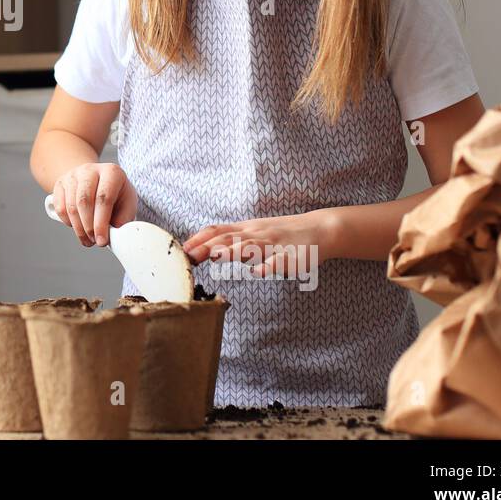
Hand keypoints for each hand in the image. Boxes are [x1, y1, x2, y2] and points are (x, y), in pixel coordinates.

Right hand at [50, 163, 137, 248]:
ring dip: (79, 229)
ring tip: (88, 239)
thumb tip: (113, 235)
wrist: (97, 181)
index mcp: (111, 172)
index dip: (101, 223)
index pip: (103, 198)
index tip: (102, 241)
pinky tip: (78, 227)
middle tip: (94, 241)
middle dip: (89, 227)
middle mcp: (90, 170)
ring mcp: (72, 175)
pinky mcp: (60, 183)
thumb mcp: (127, 204)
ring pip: (71, 207)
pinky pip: (60, 208)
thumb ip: (123, 219)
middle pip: (84, 202)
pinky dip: (68, 222)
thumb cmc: (115, 194)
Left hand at [180, 209, 339, 276]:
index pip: (217, 231)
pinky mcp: (292, 257)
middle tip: (188, 257)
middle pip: (228, 239)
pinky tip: (259, 271)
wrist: (320, 228)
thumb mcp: (254, 232)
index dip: (198, 239)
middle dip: (207, 247)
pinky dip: (269, 266)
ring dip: (232, 252)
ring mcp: (274, 245)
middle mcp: (257, 234)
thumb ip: (232, 240)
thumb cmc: (282, 234)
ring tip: (216, 256)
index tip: (180, 250)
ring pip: (251, 247)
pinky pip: (280, 261)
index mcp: (246, 229)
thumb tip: (203, 248)